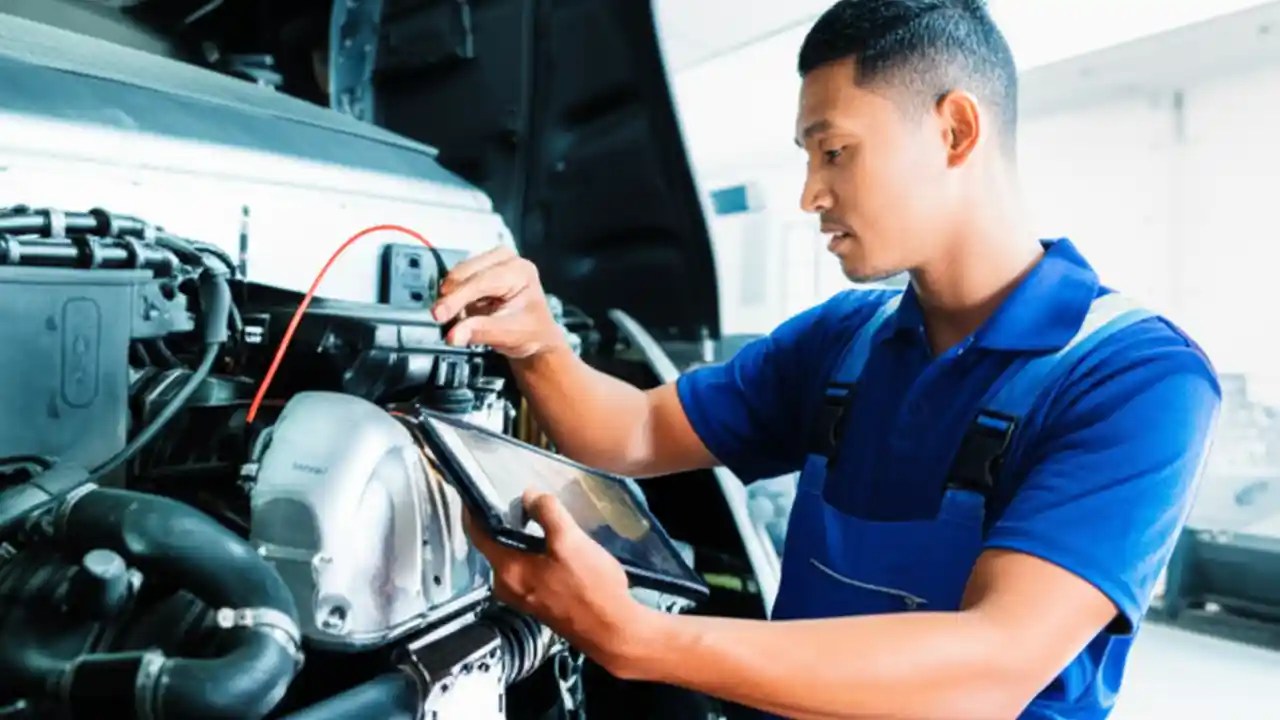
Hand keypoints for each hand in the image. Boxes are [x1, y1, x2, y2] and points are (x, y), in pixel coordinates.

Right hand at [432, 246, 565, 358]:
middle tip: (440, 319)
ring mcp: (491, 262)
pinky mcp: (478, 271)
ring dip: (451, 297)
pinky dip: (454, 297)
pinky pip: (457, 281)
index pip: (482, 281)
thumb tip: (453, 335)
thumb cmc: (530, 332)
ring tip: (457, 318)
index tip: (438, 315)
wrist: (535, 335)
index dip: (458, 298)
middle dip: (451, 297)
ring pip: (458, 274)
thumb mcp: (510, 334)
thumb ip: (482, 331)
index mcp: (519, 271)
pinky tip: (460, 312)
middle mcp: (505, 259)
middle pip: (465, 272)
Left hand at [464, 489, 655, 673]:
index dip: (474, 509)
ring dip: (522, 536)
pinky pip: (526, 568)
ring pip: (513, 555)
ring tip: (540, 516)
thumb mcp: (570, 541)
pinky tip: (553, 544)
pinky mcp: (538, 601)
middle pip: (495, 544)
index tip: (477, 488)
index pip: (476, 533)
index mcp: (507, 570)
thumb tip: (529, 495)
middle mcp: (507, 585)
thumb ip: (547, 512)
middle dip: (504, 519)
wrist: (612, 630)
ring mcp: (522, 595)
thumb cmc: (590, 586)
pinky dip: (533, 552)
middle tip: (521, 498)